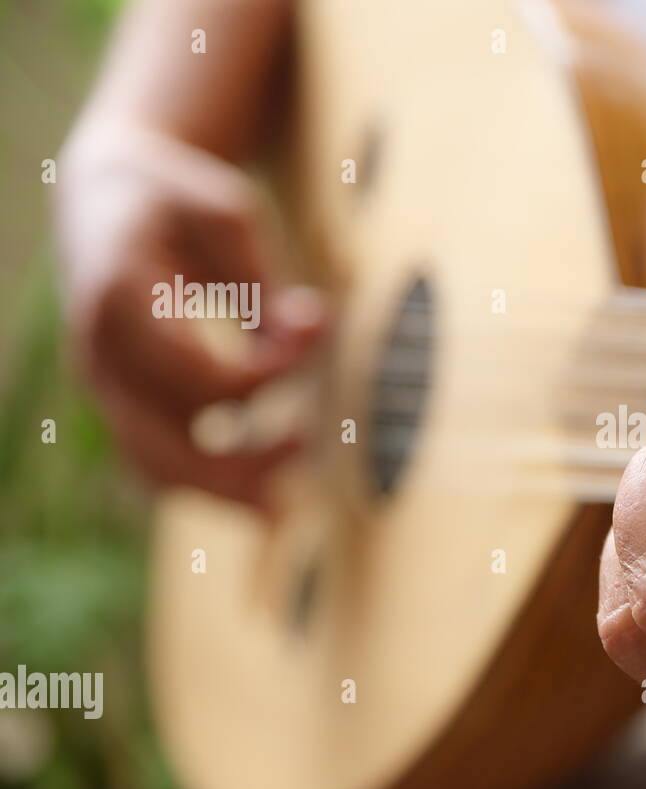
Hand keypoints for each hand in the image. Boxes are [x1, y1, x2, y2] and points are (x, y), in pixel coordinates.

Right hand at [55, 121, 326, 506]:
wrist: (108, 194)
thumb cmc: (177, 201)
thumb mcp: (227, 215)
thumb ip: (267, 282)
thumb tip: (314, 330)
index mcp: (119, 301)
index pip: (198, 377)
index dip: (266, 376)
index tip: (312, 334)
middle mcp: (101, 356)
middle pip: (168, 447)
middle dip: (243, 464)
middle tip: (307, 447)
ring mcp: (105, 387)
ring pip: (157, 471)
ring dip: (227, 493)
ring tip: (288, 505)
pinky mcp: (121, 402)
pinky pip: (156, 466)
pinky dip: (207, 488)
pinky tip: (264, 499)